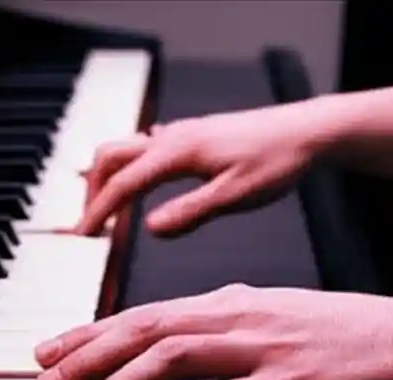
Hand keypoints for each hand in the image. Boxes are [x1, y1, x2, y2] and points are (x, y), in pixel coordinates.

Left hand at [32, 283, 392, 379]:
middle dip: (82, 357)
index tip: (49, 352)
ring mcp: (256, 350)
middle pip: (139, 330)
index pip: (142, 314)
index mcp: (231, 303)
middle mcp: (235, 318)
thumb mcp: (281, 315)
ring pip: (162, 362)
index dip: (89, 333)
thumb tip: (195, 324)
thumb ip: (233, 318)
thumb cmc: (352, 338)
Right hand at [75, 101, 326, 236]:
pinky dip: (129, 167)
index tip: (83, 235)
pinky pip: (144, 147)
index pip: (123, 183)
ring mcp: (179, 134)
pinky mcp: (191, 136)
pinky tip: (138, 182)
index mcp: (176, 152)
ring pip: (124, 149)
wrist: (308, 130)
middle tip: (90, 223)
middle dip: (93, 191)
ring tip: (107, 208)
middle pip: (110, 158)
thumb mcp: (235, 196)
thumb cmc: (278, 160)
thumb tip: (149, 229)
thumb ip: (190, 212)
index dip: (98, 211)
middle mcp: (171, 138)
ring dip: (109, 177)